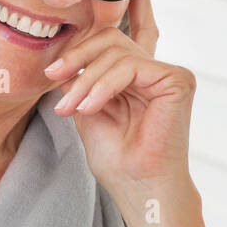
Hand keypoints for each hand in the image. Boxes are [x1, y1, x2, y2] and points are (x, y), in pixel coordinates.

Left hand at [43, 0, 202, 226]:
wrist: (139, 188)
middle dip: (76, 57)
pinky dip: (103, 85)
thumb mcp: (87, 111)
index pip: (108, 41)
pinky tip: (90, 107)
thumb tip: (62, 58)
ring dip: (85, 80)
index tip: (50, 72)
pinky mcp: (177, 79)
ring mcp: (167, 73)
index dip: (79, 47)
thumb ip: (80, 81)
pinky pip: (129, 66)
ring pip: (115, 51)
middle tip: (52, 77)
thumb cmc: (118, 160)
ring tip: (71, 108)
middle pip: (110, 38)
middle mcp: (153, 71)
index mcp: (134, 76)